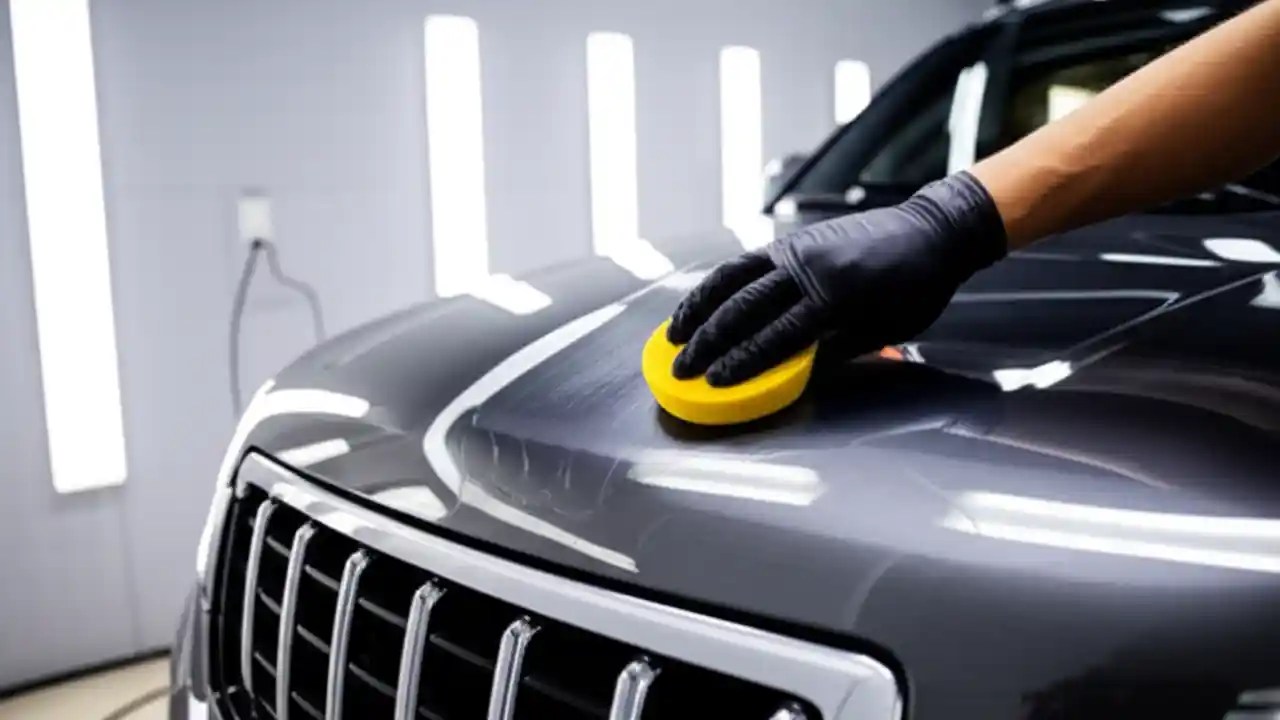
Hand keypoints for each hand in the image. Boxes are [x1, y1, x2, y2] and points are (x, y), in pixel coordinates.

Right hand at [668, 171, 1006, 385]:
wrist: (933, 231)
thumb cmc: (918, 288)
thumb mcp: (885, 330)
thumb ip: (834, 349)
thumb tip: (790, 372)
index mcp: (836, 296)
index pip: (776, 336)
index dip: (741, 362)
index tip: (714, 381)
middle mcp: (808, 268)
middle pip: (744, 308)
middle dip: (708, 341)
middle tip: (682, 367)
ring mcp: (796, 249)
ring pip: (733, 278)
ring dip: (699, 306)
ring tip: (673, 333)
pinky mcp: (792, 240)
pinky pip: (745, 263)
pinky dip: (717, 283)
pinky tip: (700, 301)